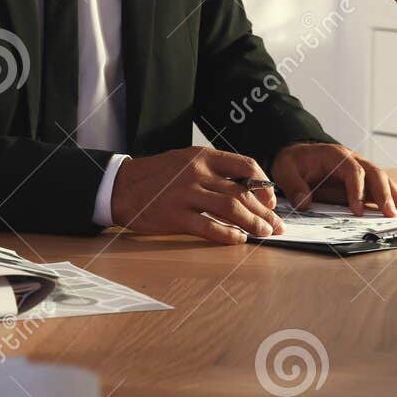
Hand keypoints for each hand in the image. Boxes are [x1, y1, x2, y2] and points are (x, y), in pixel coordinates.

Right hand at [110, 147, 283, 244]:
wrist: (121, 186)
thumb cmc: (158, 176)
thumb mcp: (187, 161)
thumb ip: (214, 171)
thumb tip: (248, 188)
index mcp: (203, 156)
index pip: (246, 166)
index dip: (264, 185)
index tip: (271, 201)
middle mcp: (197, 173)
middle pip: (242, 192)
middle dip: (264, 211)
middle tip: (276, 226)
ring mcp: (186, 194)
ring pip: (231, 209)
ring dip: (252, 224)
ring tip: (264, 234)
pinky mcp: (175, 216)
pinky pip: (209, 227)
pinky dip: (228, 235)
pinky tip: (238, 240)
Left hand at [271, 142, 396, 215]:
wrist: (298, 152)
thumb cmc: (293, 160)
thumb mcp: (284, 168)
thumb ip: (293, 184)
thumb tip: (305, 203)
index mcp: (335, 155)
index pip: (352, 170)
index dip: (357, 190)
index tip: (357, 210)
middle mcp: (353, 160)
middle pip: (375, 173)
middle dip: (385, 194)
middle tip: (391, 215)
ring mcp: (361, 170)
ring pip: (384, 180)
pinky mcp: (364, 181)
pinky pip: (382, 188)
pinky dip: (395, 199)